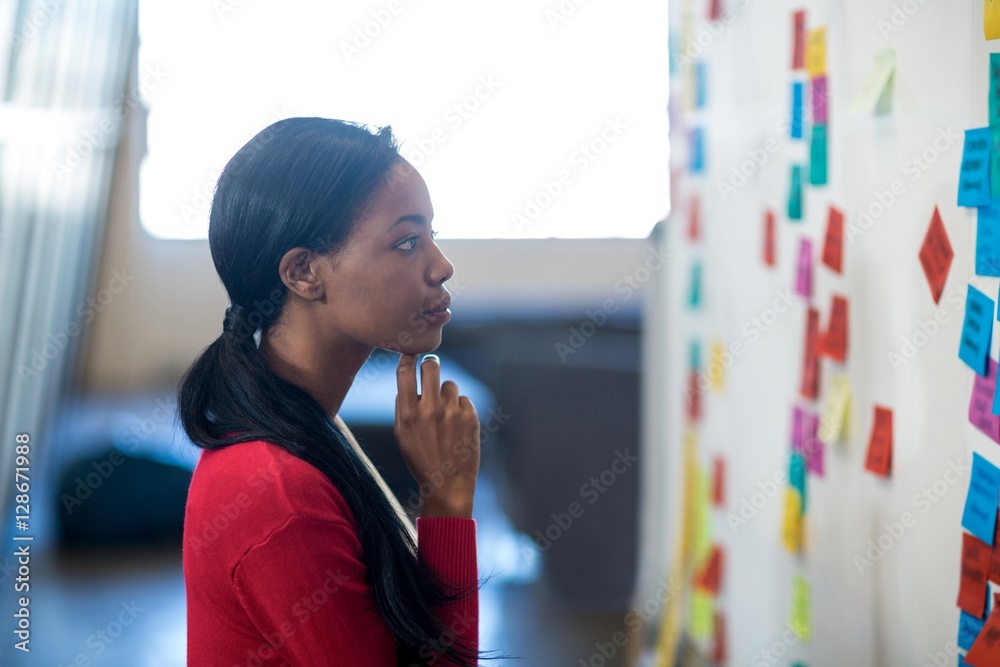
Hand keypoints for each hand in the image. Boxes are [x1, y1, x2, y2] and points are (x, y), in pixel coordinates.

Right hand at [394, 353, 479, 517]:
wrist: (446, 484)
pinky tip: (456, 427)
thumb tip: (407, 379)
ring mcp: (452, 412)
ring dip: (445, 394)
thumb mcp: (402, 434)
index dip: (408, 357)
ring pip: (449, 385)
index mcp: (408, 414)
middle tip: (431, 367)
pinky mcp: (470, 417)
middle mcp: (430, 410)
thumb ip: (402, 406)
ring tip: (444, 416)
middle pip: (431, 367)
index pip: (404, 372)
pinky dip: (460, 409)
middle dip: (430, 365)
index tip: (411, 351)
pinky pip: (463, 399)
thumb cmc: (421, 458)